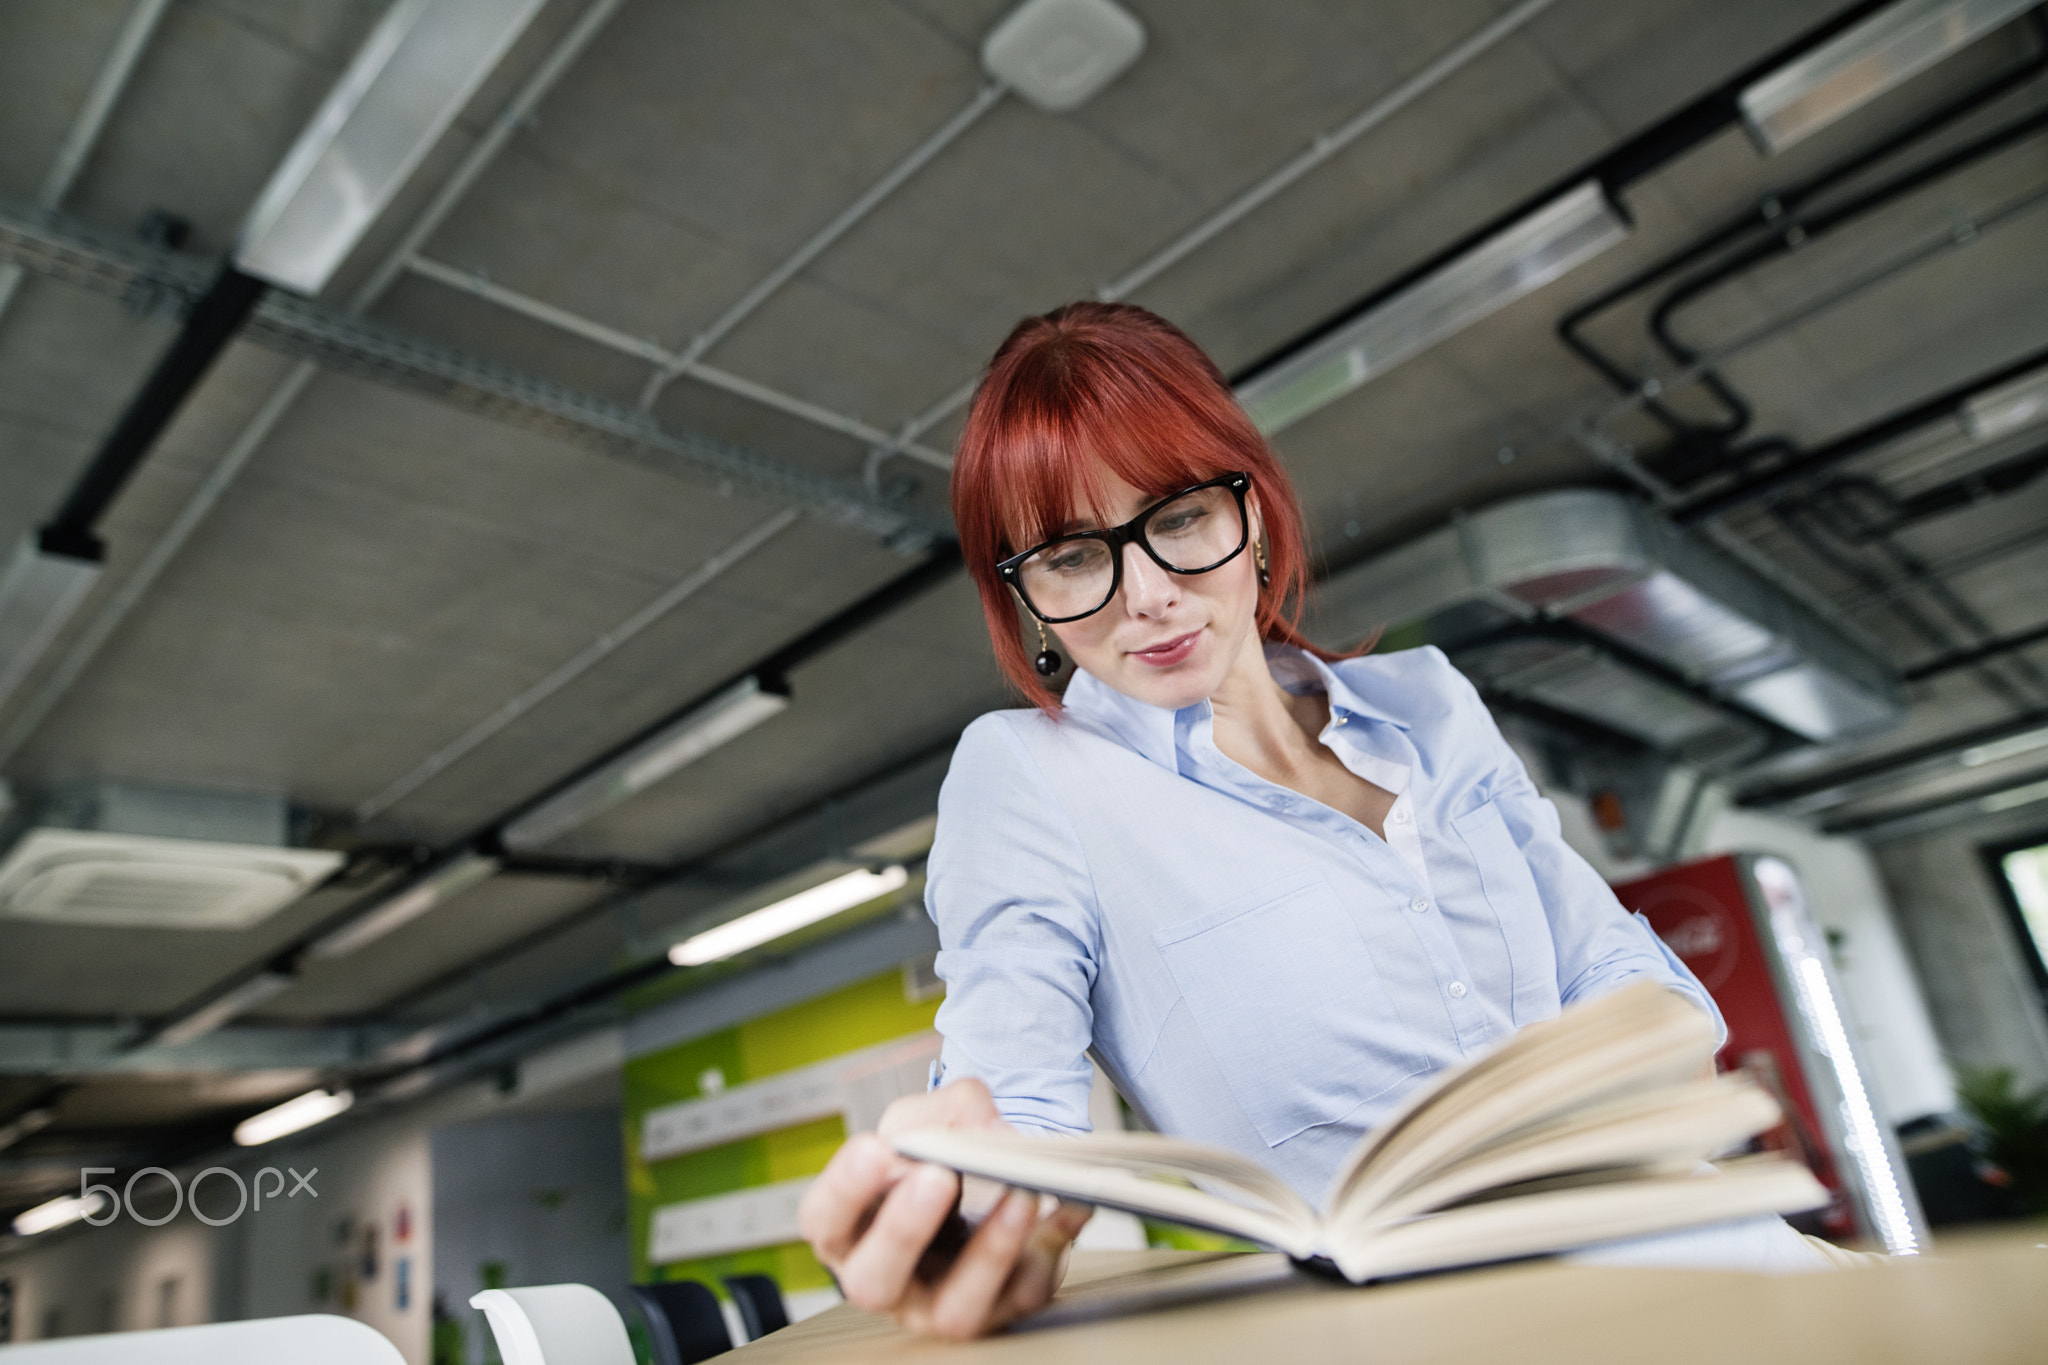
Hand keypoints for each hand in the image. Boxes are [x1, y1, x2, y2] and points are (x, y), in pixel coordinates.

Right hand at [797, 1078, 1093, 1337]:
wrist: (987, 1176)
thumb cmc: (935, 1156)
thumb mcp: (928, 1117)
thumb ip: (949, 1109)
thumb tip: (990, 1132)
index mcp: (851, 1230)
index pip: (825, 1222)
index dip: (845, 1190)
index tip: (876, 1148)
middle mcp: (888, 1279)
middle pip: (875, 1281)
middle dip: (905, 1231)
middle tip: (937, 1177)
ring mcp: (943, 1304)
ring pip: (956, 1309)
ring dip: (990, 1251)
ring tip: (1018, 1195)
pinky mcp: (1004, 1307)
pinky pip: (1030, 1290)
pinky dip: (1055, 1243)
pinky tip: (1071, 1205)